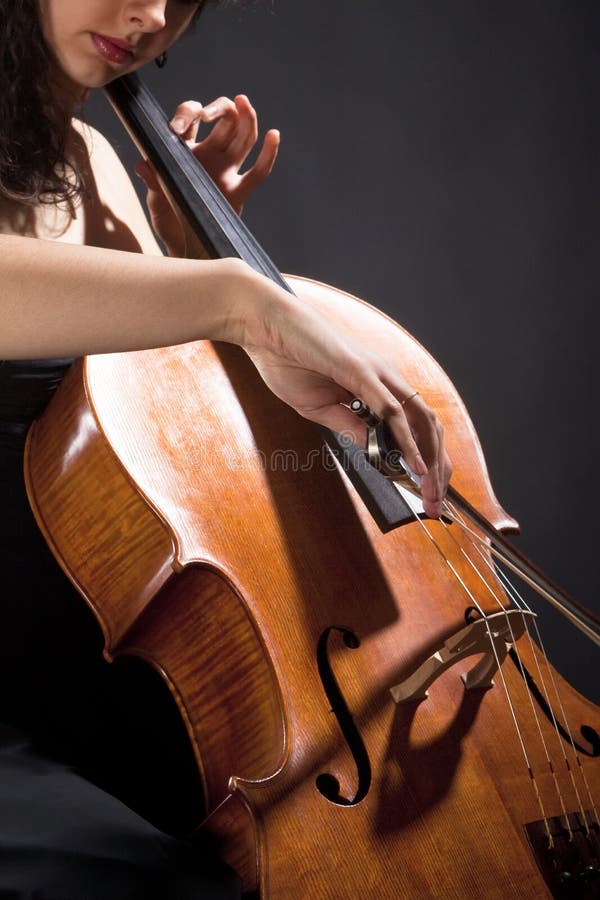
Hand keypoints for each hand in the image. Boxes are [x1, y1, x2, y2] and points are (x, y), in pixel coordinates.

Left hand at [135, 94, 279, 256]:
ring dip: (246, 118)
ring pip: (243, 138)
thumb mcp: (155, 201)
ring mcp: (226, 172)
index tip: (176, 129)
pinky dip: (269, 153)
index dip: (186, 115)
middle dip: (221, 108)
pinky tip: (273, 135)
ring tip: (245, 103)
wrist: (182, 247)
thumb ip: (153, 182)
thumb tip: (143, 166)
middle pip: (224, 120)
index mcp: (185, 150)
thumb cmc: (168, 221)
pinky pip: (258, 173)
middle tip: (211, 113)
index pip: (190, 118)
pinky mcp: (239, 192)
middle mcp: (208, 155)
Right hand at [236, 271, 451, 518]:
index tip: (426, 492)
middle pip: (428, 426)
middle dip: (437, 467)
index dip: (427, 460)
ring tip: (430, 491)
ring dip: (429, 459)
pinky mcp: (361, 371)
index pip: (415, 426)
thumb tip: (375, 450)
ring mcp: (377, 373)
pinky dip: (407, 440)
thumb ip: (350, 426)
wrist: (263, 326)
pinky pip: (391, 411)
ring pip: (419, 420)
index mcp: (376, 385)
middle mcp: (385, 378)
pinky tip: (414, 464)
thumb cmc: (286, 358)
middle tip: (436, 504)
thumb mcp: (320, 407)